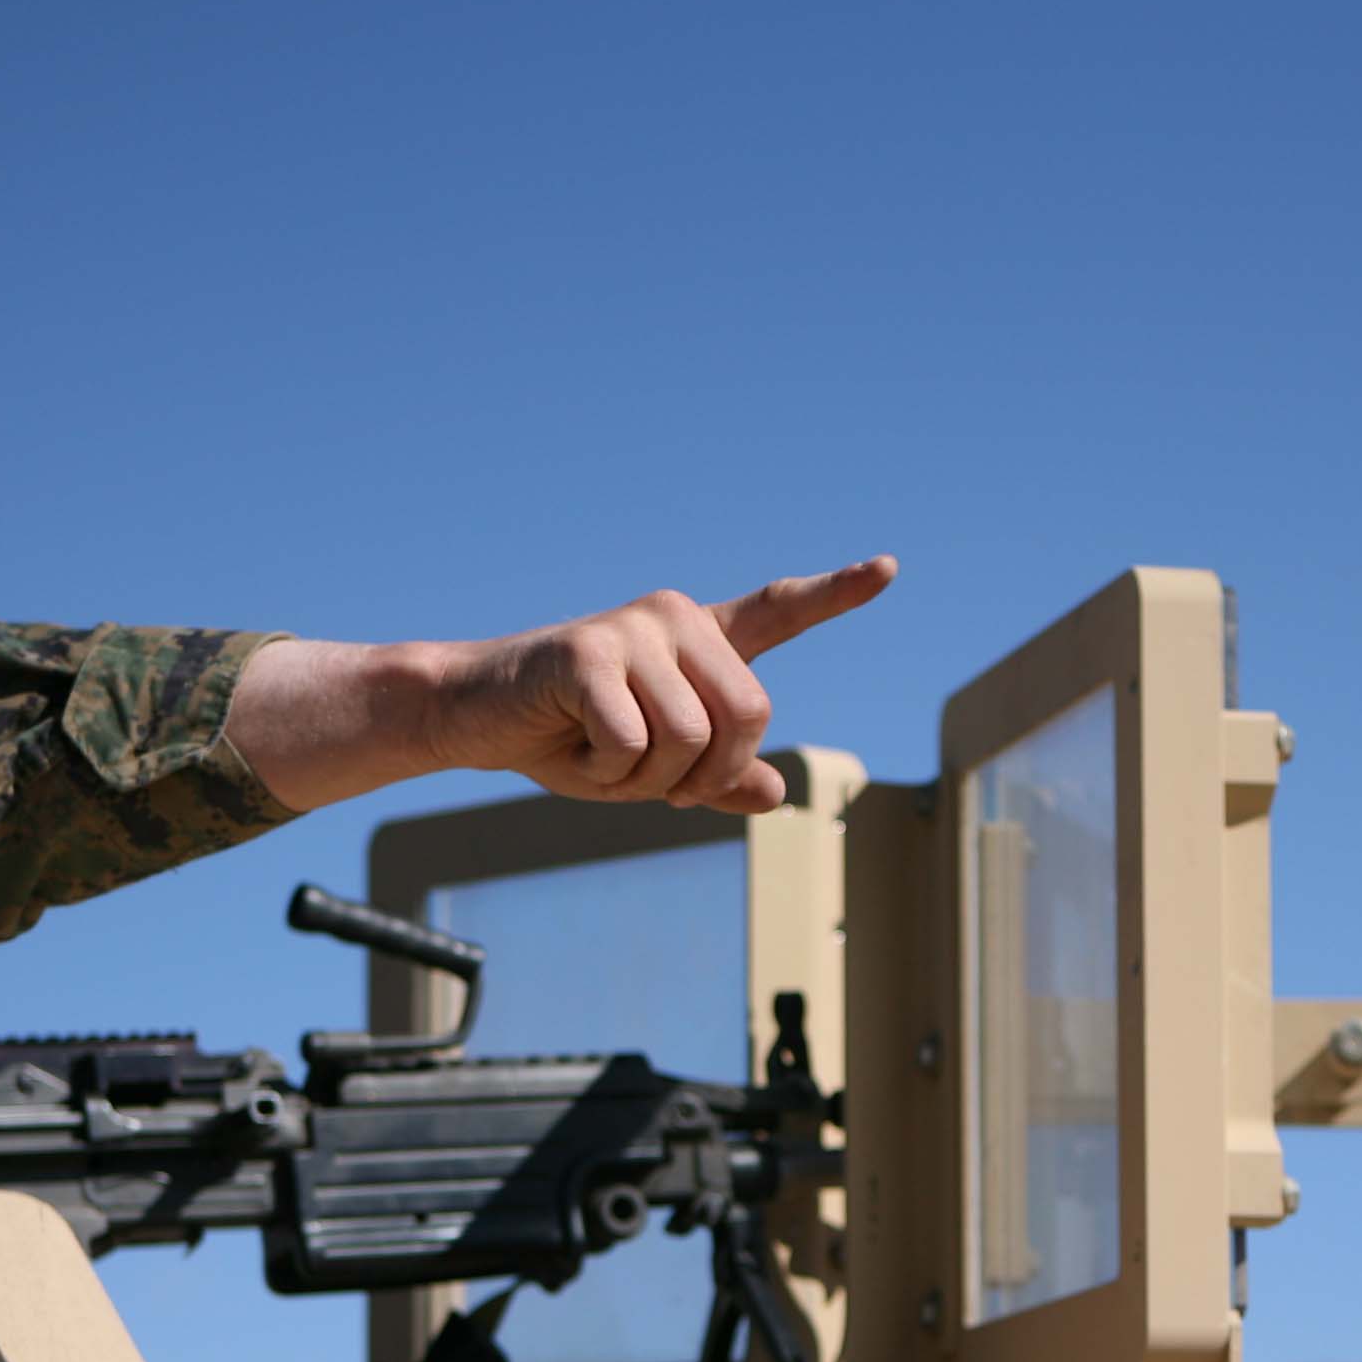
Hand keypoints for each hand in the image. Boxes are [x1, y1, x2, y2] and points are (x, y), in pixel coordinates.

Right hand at [218, 557, 898, 815]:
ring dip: (647, 780)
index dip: (835, 594)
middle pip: (752, 718)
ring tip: (600, 754)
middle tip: (651, 779)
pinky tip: (570, 744)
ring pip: (693, 741)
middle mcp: (677, 619)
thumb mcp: (652, 770)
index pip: (778, 611)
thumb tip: (777, 793)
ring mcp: (635, 629)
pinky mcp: (591, 652)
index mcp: (700, 642)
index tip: (887, 568)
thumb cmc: (565, 739)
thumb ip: (716, 778)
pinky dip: (605, 772)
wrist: (474, 719)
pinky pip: (634, 744)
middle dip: (707, 774)